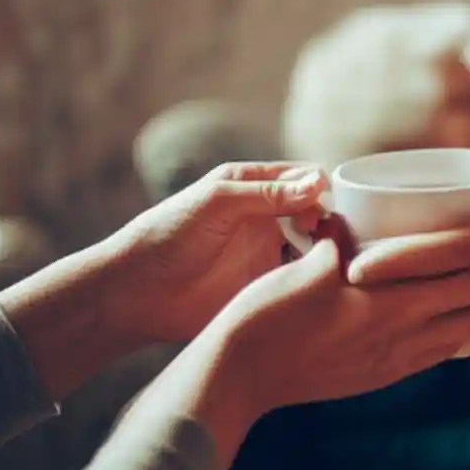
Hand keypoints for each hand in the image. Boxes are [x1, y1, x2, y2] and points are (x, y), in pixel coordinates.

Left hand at [110, 162, 329, 341]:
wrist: (136, 292)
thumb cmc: (169, 235)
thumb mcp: (218, 203)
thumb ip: (268, 194)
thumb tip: (320, 183)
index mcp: (253, 185)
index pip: (306, 177)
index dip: (323, 191)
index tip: (322, 215)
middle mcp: (266, 216)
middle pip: (318, 211)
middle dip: (333, 223)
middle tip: (328, 244)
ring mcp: (267, 251)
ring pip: (316, 246)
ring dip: (329, 252)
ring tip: (333, 267)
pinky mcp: (264, 285)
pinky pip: (301, 279)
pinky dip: (315, 280)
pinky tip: (320, 288)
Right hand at [212, 198, 469, 415]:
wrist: (237, 377)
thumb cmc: (262, 315)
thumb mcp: (308, 264)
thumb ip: (342, 240)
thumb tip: (354, 216)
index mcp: (387, 299)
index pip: (466, 258)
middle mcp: (403, 333)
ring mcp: (399, 358)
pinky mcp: (387, 373)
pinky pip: (449, 347)